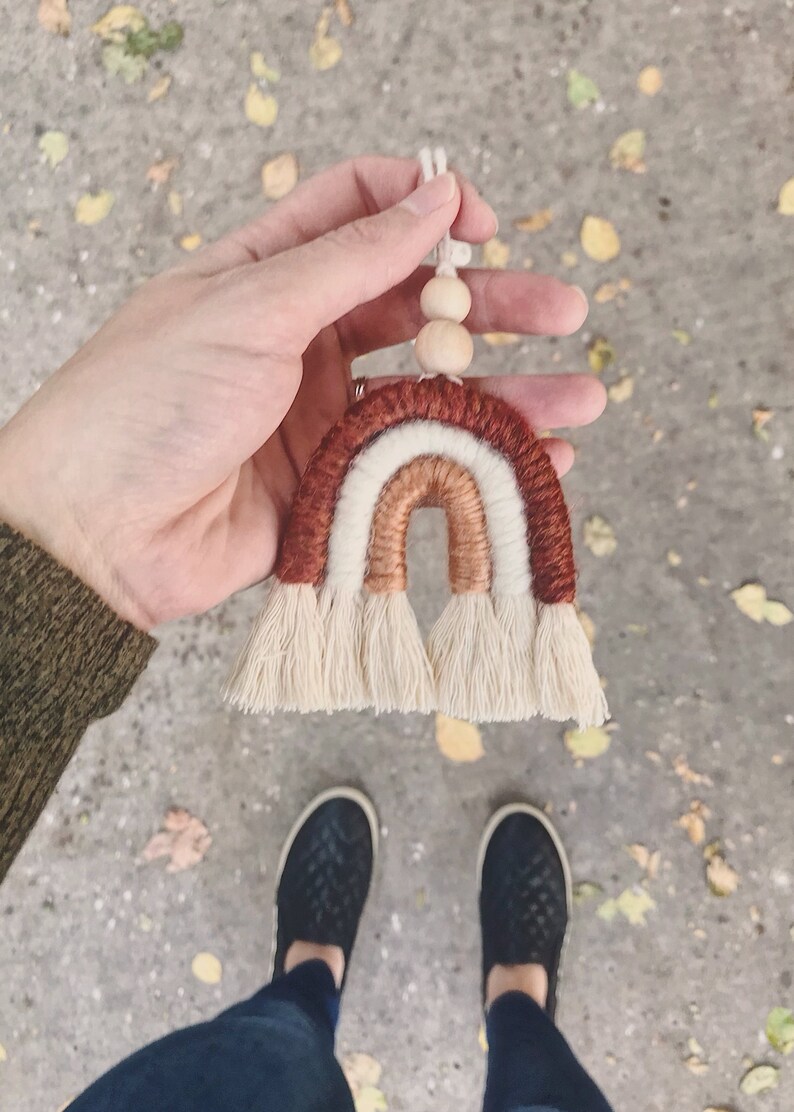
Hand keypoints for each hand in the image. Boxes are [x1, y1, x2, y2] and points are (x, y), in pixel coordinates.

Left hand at [0, 157, 603, 630]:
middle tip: (563, 311)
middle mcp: (302, 341)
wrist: (94, 534)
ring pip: (430, 393)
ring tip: (582, 396)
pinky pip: (418, 466)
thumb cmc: (146, 402)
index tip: (481, 224)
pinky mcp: (334, 486)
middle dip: (494, 306)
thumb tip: (434, 198)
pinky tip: (536, 461)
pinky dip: (475, 463)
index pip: (361, 214)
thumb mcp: (249, 308)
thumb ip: (350, 261)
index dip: (426, 206)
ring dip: (507, 394)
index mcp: (269, 276)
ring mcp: (322, 416)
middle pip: (417, 307)